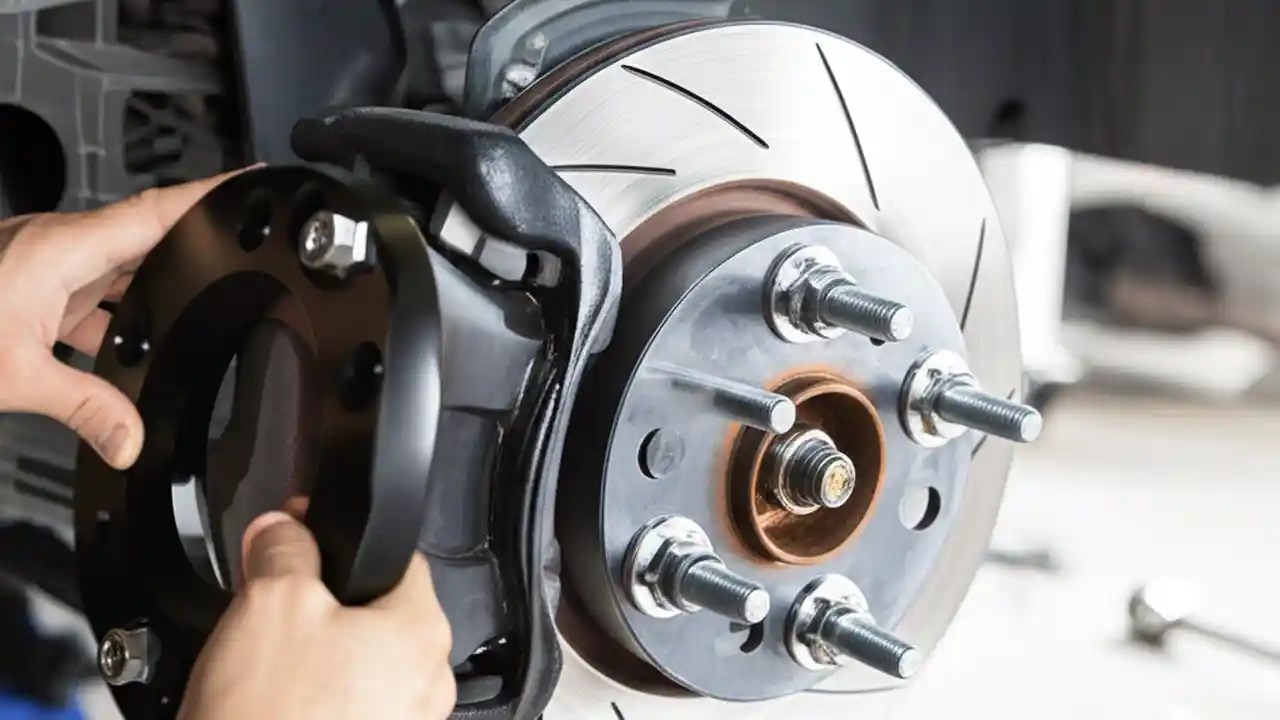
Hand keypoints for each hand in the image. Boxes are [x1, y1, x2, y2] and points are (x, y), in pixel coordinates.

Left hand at [0, 171, 244, 468]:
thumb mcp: (14, 378)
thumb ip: (85, 407)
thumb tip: (132, 438)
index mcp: (60, 249)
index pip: (156, 211)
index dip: (211, 196)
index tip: (252, 183)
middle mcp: (53, 246)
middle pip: (143, 239)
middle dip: (191, 250)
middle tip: (238, 259)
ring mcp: (37, 264)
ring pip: (114, 268)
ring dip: (145, 291)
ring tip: (185, 315)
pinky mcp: (23, 285)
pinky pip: (85, 293)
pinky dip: (108, 316)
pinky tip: (117, 348)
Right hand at [179, 512, 455, 719]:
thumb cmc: (271, 717)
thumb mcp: (269, 602)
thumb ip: (284, 548)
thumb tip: (284, 528)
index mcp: (422, 633)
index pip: (399, 559)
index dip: (341, 540)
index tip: (304, 538)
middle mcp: (428, 685)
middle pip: (377, 615)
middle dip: (324, 606)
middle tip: (273, 610)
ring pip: (360, 666)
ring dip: (319, 658)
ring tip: (269, 670)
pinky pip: (350, 710)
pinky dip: (317, 702)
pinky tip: (278, 706)